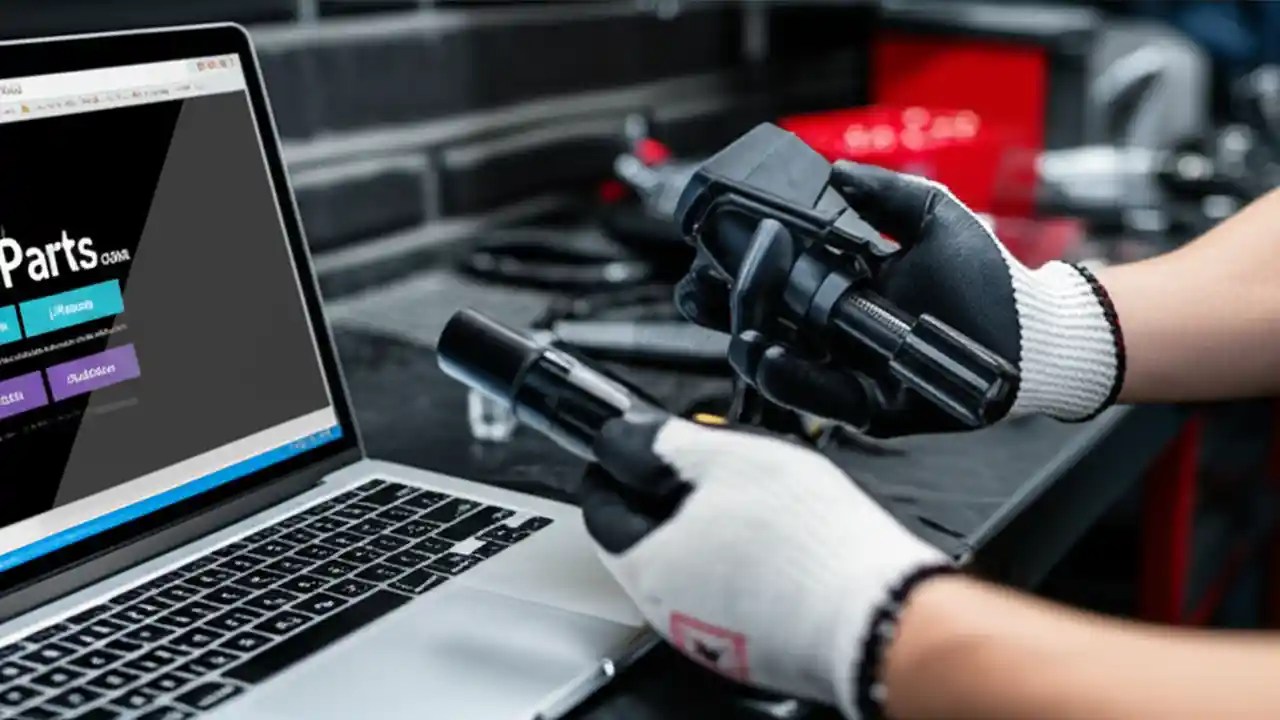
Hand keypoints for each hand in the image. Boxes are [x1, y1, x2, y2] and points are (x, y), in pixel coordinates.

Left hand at [579, 416, 949, 716]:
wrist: (877, 614)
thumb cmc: (807, 541)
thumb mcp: (731, 457)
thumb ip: (669, 442)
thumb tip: (629, 435)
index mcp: (646, 564)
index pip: (601, 507)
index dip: (616, 465)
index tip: (632, 445)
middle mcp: (666, 610)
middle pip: (645, 539)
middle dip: (664, 496)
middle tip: (701, 464)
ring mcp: (708, 635)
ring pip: (689, 568)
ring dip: (706, 530)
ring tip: (748, 498)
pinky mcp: (750, 646)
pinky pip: (728, 595)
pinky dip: (738, 564)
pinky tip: (774, 543)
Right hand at [676, 162, 1125, 435]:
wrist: (1033, 330)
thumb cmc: (985, 278)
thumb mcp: (931, 216)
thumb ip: (881, 193)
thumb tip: (831, 171)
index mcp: (835, 288)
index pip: (767, 279)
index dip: (730, 265)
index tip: (705, 244)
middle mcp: (830, 333)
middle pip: (754, 319)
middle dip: (718, 301)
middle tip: (704, 279)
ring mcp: (844, 370)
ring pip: (772, 360)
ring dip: (743, 333)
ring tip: (730, 306)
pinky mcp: (865, 406)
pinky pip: (817, 396)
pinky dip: (787, 377)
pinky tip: (766, 353)